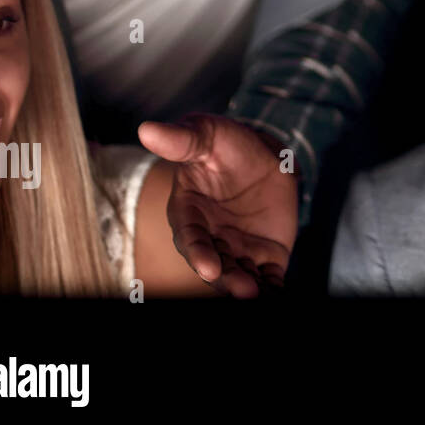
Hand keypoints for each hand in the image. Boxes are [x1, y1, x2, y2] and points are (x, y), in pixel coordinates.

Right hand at [138, 115, 297, 297]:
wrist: (262, 156)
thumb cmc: (224, 145)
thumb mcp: (206, 136)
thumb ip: (181, 139)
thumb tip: (147, 128)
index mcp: (189, 213)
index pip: (191, 238)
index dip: (199, 253)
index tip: (208, 267)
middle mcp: (210, 238)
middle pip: (215, 264)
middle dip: (225, 279)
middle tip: (240, 290)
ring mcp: (237, 249)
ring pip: (239, 275)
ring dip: (247, 288)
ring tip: (256, 295)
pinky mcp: (265, 256)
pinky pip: (268, 277)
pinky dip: (272, 289)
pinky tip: (277, 295)